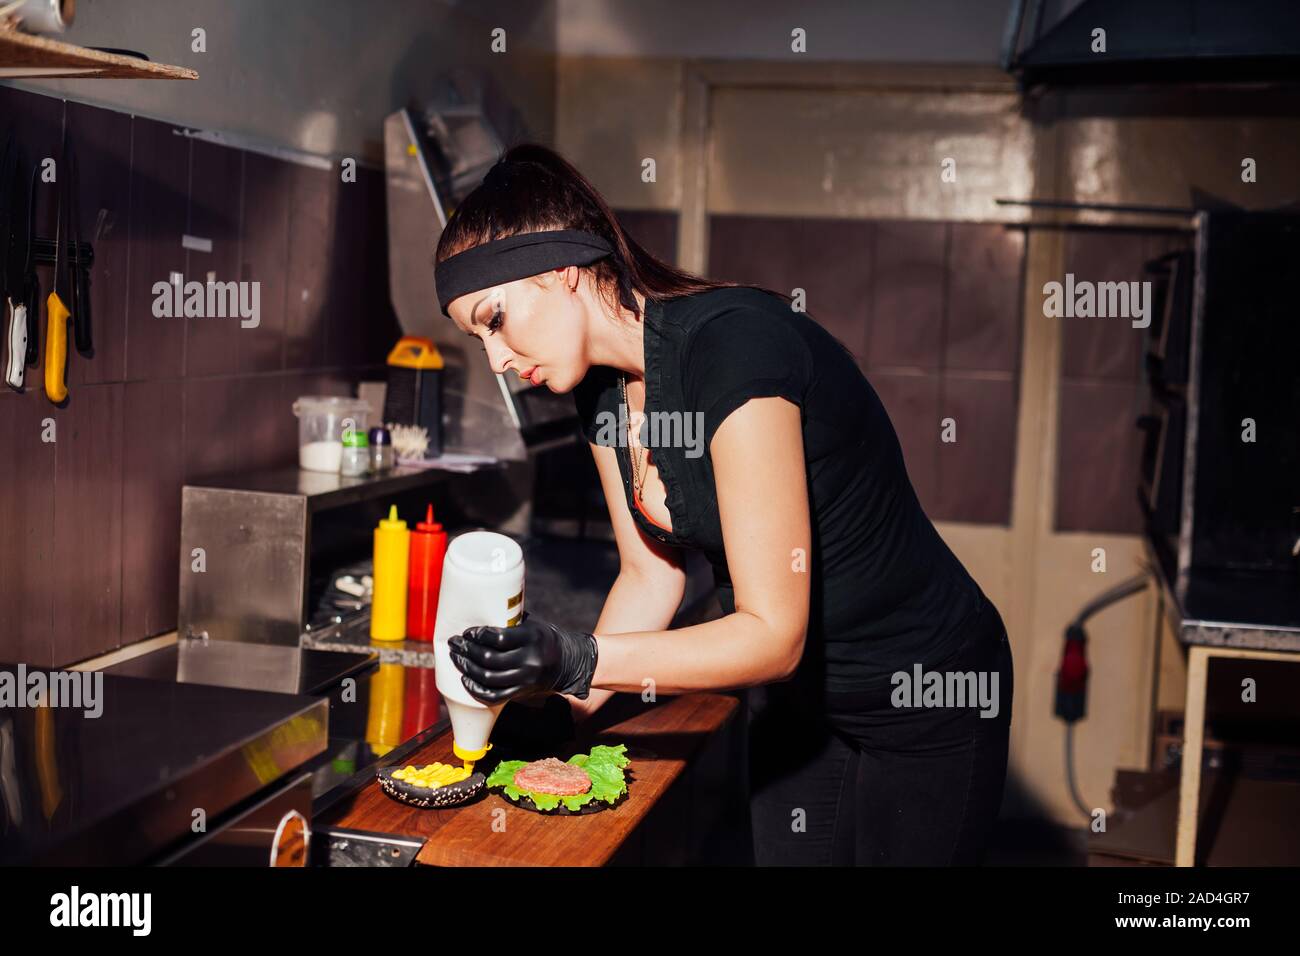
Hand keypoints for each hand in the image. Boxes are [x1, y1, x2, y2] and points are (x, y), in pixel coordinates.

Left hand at [448, 613, 598, 703]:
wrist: (566, 662)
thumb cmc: (542, 637)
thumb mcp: (532, 624)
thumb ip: (510, 621)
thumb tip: (480, 611)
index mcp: (532, 637)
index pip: (499, 638)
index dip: (479, 635)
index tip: (467, 632)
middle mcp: (529, 659)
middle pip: (489, 659)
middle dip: (467, 651)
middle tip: (455, 644)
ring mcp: (525, 678)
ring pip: (488, 677)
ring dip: (467, 668)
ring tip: (457, 659)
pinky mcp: (522, 692)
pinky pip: (494, 695)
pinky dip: (476, 689)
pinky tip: (466, 680)